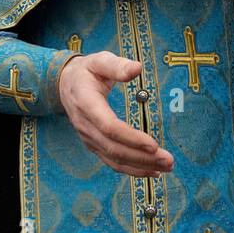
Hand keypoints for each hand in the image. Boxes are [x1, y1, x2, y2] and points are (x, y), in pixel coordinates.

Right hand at [57, 53, 173, 177]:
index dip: (131, 138)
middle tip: (168, 161)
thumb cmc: (87, 71)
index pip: (108, 126)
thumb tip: (137, 68)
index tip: (153, 144)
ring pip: (114, 159)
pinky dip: (132, 169)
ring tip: (166, 167)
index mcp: (86, 103)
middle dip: (142, 157)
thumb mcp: (99, 61)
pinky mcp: (94, 144)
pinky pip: (112, 161)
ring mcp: (88, 138)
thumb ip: (117, 66)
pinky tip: (151, 171)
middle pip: (114, 148)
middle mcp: (85, 126)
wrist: (65, 84)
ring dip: (140, 166)